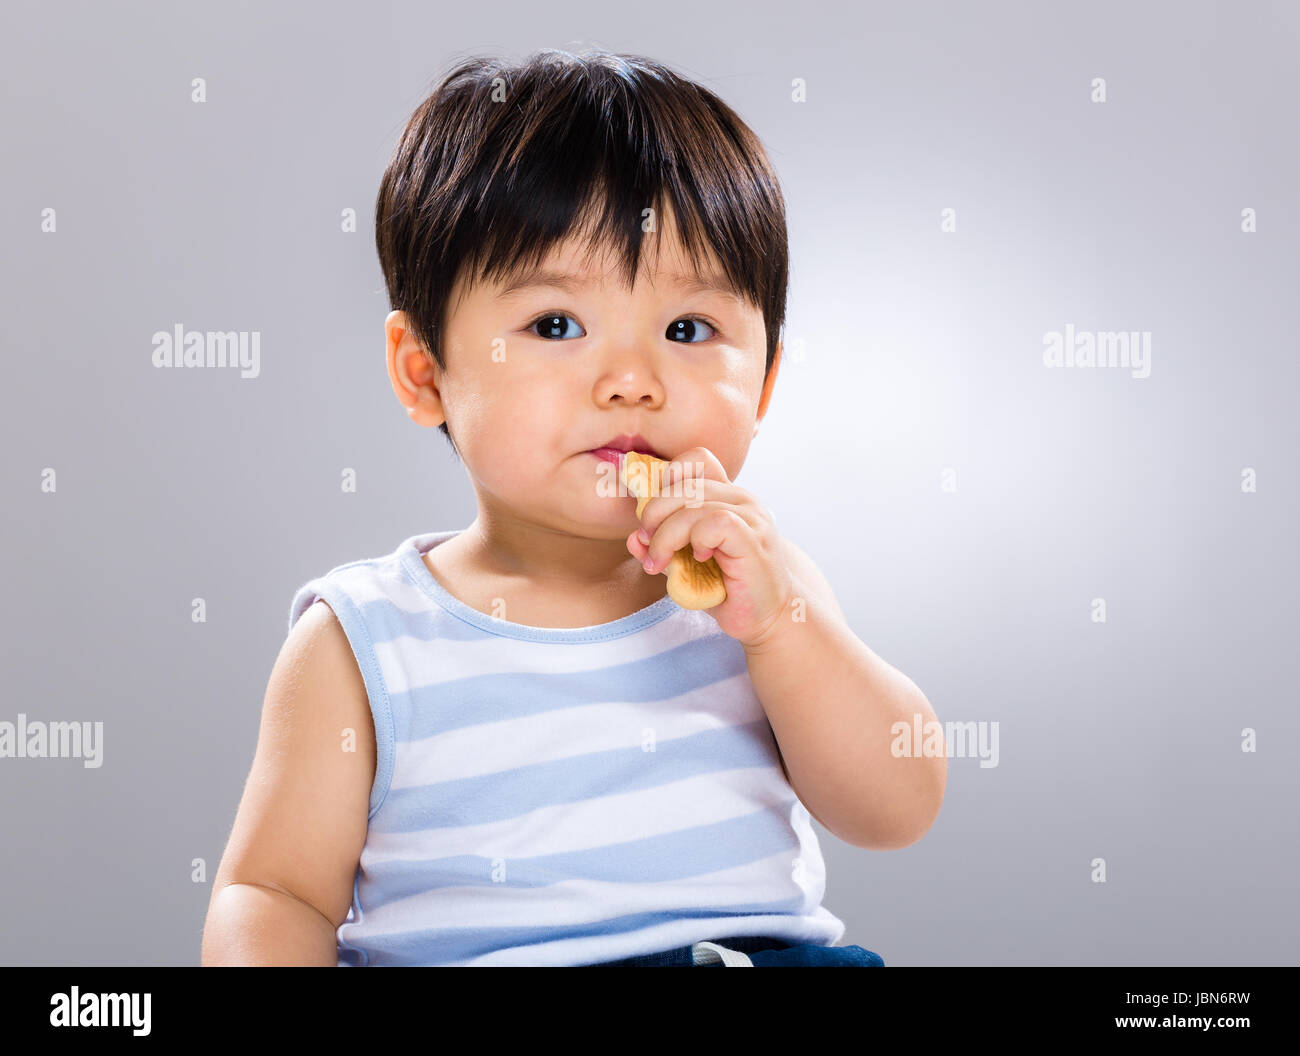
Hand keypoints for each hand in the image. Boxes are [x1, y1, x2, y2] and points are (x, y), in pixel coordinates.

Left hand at [626, 446, 793, 648]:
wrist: (767, 618)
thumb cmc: (728, 589)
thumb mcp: (684, 565)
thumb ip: (660, 547)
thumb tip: (633, 538)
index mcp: (726, 496)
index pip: (696, 460)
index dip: (668, 477)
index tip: (653, 515)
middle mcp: (741, 499)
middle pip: (684, 484)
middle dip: (653, 514)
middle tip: (646, 545)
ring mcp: (751, 516)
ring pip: (694, 505)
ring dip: (666, 536)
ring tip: (661, 563)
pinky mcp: (753, 538)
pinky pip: (715, 522)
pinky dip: (697, 539)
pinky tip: (699, 559)